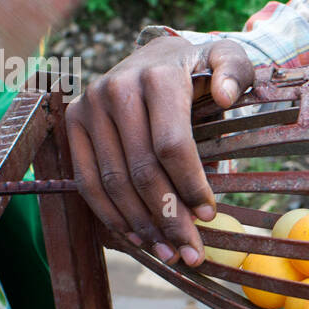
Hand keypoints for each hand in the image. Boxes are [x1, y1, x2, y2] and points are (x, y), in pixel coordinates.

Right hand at [66, 36, 258, 263]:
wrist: (154, 55)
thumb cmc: (198, 68)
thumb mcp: (226, 59)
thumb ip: (235, 72)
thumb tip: (226, 95)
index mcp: (158, 77)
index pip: (171, 144)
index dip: (190, 185)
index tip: (209, 215)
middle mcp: (117, 89)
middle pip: (141, 169)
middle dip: (169, 217)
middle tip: (191, 251)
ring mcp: (89, 106)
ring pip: (113, 181)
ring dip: (141, 225)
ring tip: (169, 252)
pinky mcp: (73, 123)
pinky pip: (87, 180)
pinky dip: (111, 215)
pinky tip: (138, 237)